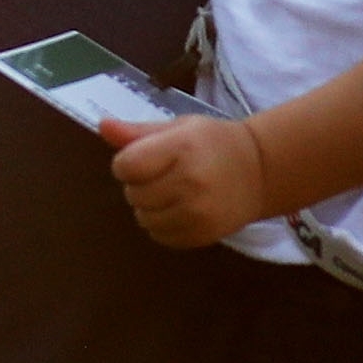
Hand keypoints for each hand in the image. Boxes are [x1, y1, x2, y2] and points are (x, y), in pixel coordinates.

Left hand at [100, 116, 266, 247]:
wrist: (259, 172)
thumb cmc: (212, 143)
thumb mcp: (178, 128)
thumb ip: (137, 132)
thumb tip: (102, 126)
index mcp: (181, 148)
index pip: (126, 165)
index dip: (127, 163)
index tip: (145, 158)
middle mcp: (190, 182)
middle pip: (133, 193)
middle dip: (139, 184)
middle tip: (164, 174)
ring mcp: (198, 213)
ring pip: (144, 218)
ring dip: (149, 207)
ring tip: (172, 192)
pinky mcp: (203, 235)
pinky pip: (160, 236)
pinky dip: (162, 225)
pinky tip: (180, 209)